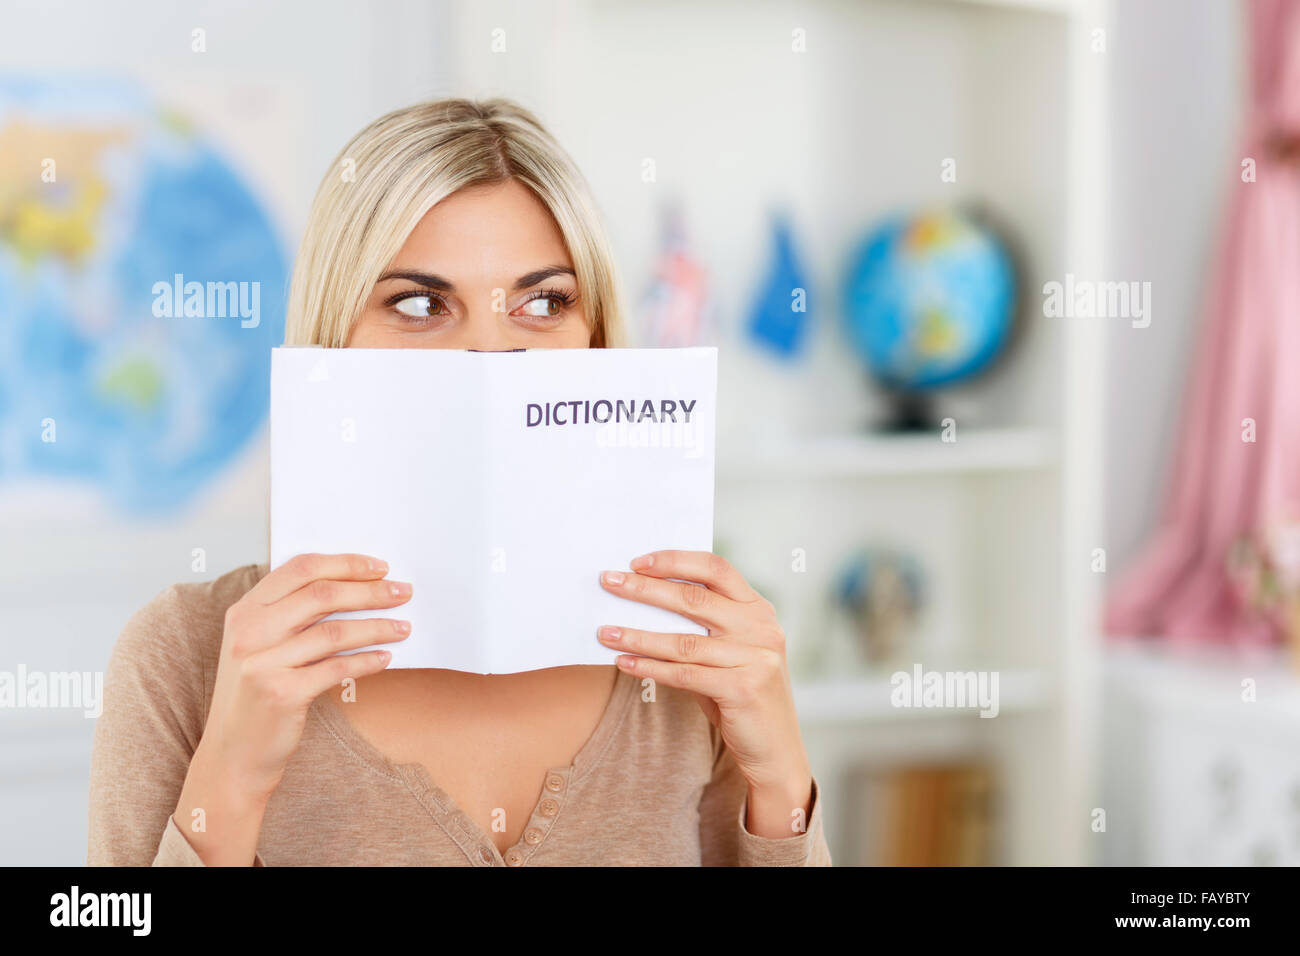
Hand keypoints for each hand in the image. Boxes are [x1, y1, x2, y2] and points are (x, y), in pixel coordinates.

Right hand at [174, 553, 410, 863]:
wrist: (234, 754)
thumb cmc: (259, 693)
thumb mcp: (261, 646)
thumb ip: (291, 615)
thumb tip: (358, 588)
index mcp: (245, 611)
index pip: (301, 569)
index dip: (345, 564)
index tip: (380, 567)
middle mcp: (249, 632)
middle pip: (322, 595)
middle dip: (370, 591)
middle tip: (404, 592)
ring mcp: (261, 663)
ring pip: (334, 631)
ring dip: (377, 627)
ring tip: (404, 627)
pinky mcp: (280, 693)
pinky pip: (336, 668)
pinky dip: (367, 661)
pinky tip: (386, 658)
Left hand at [598, 550, 812, 837]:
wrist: (775, 749)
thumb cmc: (740, 693)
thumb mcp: (729, 651)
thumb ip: (701, 626)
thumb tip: (641, 602)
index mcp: (758, 609)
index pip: (716, 569)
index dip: (676, 561)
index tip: (637, 561)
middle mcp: (762, 628)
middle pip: (694, 598)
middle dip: (645, 589)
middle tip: (608, 582)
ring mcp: (756, 657)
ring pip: (683, 641)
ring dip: (637, 635)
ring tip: (605, 632)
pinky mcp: (743, 688)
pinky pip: (684, 674)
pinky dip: (650, 667)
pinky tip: (624, 663)